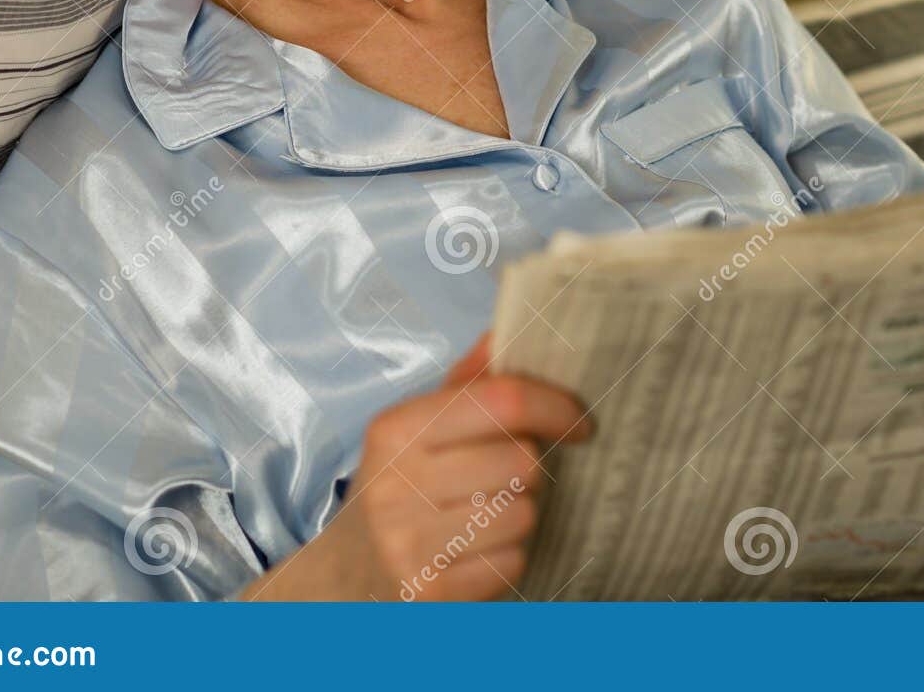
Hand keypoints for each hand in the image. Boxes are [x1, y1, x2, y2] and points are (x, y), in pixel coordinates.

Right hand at [325, 333, 589, 600]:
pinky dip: (505, 558)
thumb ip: (466, 384)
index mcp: (398, 428)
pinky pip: (511, 563)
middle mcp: (397, 482)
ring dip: (518, 515)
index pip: (504, 401)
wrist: (342, 576)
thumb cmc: (398, 488)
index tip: (580, 423)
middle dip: (529, 470)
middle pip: (523, 462)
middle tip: (505, 479)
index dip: (556, 406)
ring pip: (522, 514)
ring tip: (483, 515)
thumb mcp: (416, 431)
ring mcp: (408, 543)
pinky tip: (473, 553)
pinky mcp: (427, 593)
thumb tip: (507, 331)